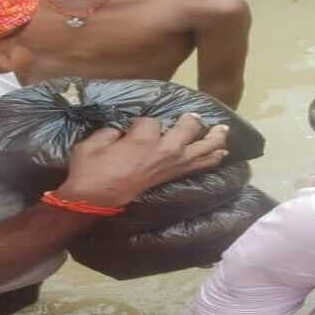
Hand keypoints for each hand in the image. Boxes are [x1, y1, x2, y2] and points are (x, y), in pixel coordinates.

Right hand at [58, 114, 228, 207]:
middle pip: (187, 128)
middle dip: (191, 120)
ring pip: (201, 148)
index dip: (141, 122)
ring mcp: (170, 164)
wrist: (94, 199)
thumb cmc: (90, 170)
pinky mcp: (172, 176)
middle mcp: (163, 149)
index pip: (150, 121)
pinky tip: (221, 154)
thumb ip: (110, 132)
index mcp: (143, 137)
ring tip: (224, 130)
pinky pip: (198, 166)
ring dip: (214, 138)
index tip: (131, 128)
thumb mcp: (93, 143)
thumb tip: (119, 132)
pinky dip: (211, 159)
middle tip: (194, 116)